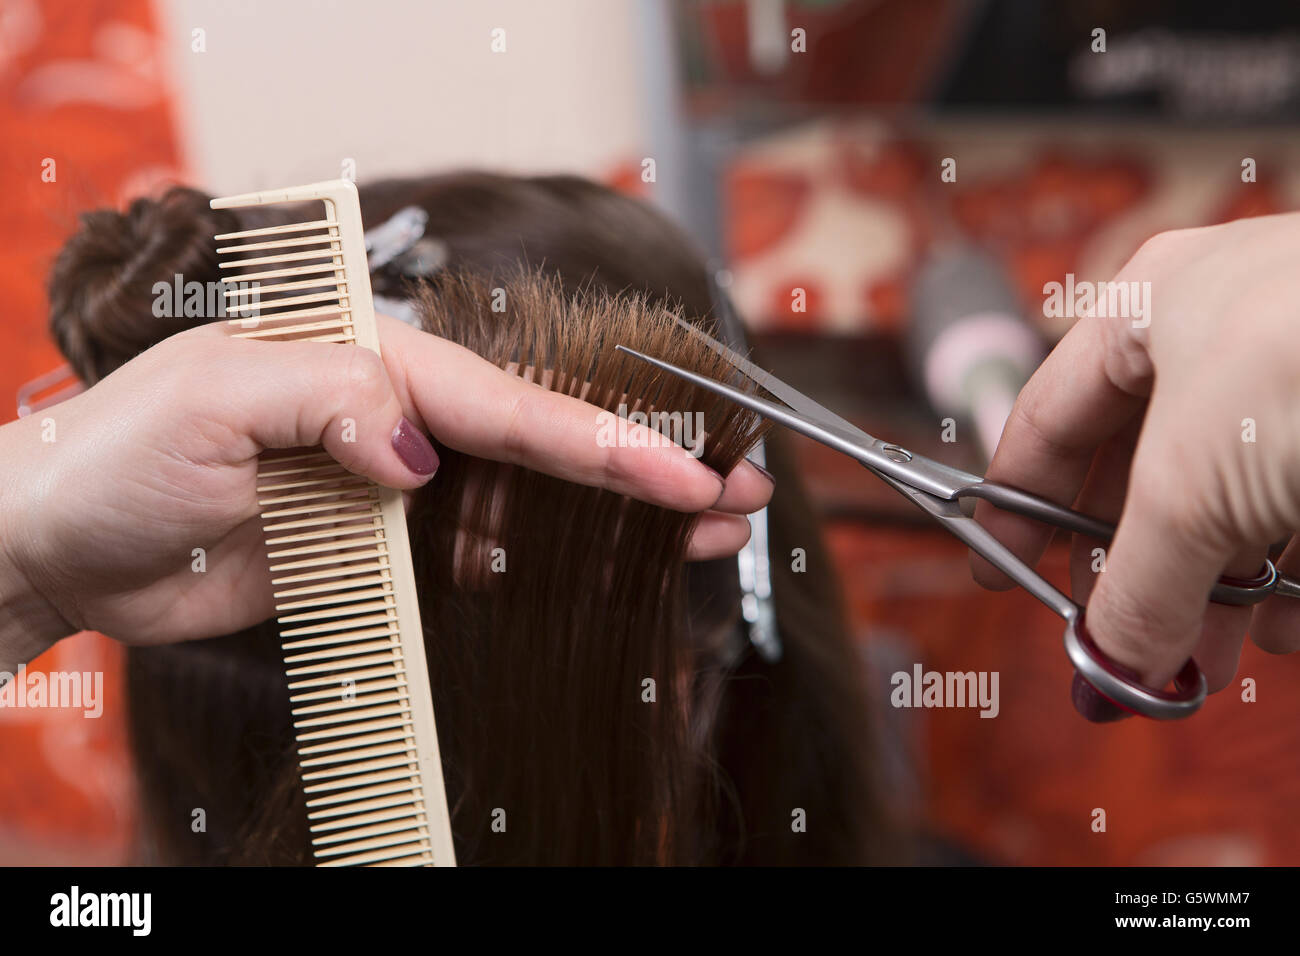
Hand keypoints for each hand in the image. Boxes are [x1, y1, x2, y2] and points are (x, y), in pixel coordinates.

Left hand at [0, 316, 772, 660]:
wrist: (62, 542)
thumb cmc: (118, 454)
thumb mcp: (213, 401)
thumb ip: (326, 398)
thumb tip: (419, 450)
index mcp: (370, 367)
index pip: (507, 407)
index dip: (602, 442)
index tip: (681, 471)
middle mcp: (395, 422)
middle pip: (542, 447)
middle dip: (641, 469)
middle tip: (734, 486)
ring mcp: (391, 491)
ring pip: (524, 504)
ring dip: (611, 519)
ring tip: (702, 530)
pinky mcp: (376, 553)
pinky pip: (475, 558)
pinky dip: (541, 562)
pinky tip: (597, 572)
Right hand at [972, 214, 1299, 695]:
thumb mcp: (1188, 492)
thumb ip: (1136, 587)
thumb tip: (1109, 661)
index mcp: (1149, 308)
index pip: (1047, 418)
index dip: (1016, 503)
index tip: (1000, 572)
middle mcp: (1224, 333)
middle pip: (1144, 473)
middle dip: (1135, 576)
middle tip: (1124, 647)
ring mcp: (1299, 377)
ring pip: (1231, 501)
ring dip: (1216, 592)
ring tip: (1210, 662)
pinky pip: (1298, 509)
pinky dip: (1288, 576)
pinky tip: (1287, 628)